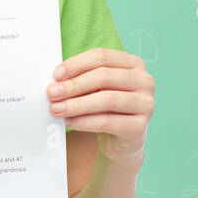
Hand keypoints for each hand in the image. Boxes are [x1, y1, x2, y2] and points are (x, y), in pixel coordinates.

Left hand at [46, 48, 153, 164]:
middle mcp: (144, 81)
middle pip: (104, 76)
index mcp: (134, 63)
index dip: (77, 64)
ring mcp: (146, 104)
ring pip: (107, 99)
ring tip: (56, 109)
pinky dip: (85, 121)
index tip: (56, 74)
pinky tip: (70, 122)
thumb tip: (55, 81)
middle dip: (74, 85)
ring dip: (77, 104)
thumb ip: (81, 80)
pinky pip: (108, 122)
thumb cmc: (106, 108)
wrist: (121, 140)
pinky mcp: (140, 127)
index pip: (102, 57)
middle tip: (52, 93)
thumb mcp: (96, 89)